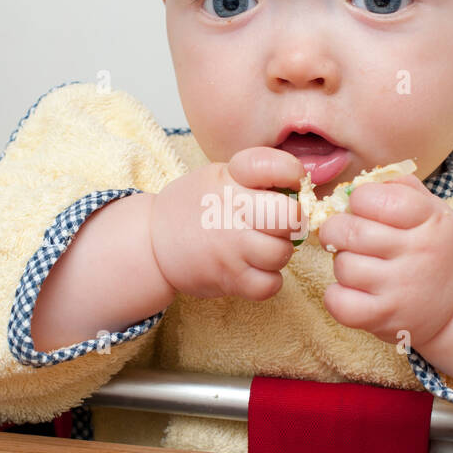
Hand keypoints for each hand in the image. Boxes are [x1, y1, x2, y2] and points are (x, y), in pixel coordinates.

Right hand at [150, 147, 303, 300]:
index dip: (292, 174)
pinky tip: (256, 269)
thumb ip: (256, 178)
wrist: (151, 243)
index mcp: (231, 179)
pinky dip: (268, 280)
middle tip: (278, 223)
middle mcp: (231, 212)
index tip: (288, 183)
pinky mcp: (230, 280)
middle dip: (291, 220)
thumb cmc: (193, 206)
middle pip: (290, 216)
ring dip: (279, 252)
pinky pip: (270, 285)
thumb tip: (301, 188)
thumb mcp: (219, 175)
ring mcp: (231, 249)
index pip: (280, 168)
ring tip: (262, 246)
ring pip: (283, 253)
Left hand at [317, 175, 452, 347]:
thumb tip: (357, 183)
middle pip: (350, 231)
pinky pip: (338, 302)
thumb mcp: (434, 210)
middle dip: (337, 229)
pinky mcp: (385, 318)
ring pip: (343, 265)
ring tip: (360, 265)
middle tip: (345, 234)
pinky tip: (353, 290)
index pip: (376, 198)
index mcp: (431, 219)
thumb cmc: (438, 249)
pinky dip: (336, 295)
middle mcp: (418, 253)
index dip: (359, 199)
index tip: (362, 206)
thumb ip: (400, 187)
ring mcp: (401, 289)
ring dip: (342, 263)